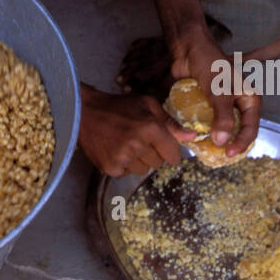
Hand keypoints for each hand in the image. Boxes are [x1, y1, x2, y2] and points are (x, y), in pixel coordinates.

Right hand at [79, 83, 193, 177]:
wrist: (85, 112)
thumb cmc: (119, 106)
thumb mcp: (148, 105)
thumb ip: (171, 123)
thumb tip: (193, 137)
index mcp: (150, 128)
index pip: (174, 156)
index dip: (170, 150)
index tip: (162, 144)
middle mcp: (137, 145)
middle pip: (159, 164)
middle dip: (153, 153)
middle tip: (139, 139)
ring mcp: (123, 158)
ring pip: (143, 170)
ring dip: (139, 160)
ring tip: (126, 143)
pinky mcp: (110, 168)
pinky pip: (127, 173)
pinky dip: (124, 165)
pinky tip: (116, 149)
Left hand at [169, 25, 260, 156]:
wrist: (187, 48)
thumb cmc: (209, 63)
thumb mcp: (219, 90)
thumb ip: (223, 116)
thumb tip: (222, 142)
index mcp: (248, 100)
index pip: (251, 128)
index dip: (241, 143)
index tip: (228, 154)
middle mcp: (236, 105)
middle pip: (235, 132)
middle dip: (224, 144)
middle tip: (214, 155)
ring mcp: (219, 106)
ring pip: (217, 129)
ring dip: (207, 138)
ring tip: (199, 146)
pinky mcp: (204, 105)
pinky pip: (201, 122)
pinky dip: (194, 129)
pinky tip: (187, 134)